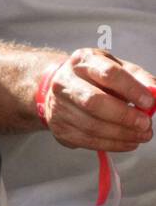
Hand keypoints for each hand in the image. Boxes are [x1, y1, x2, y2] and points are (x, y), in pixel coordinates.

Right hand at [38, 49, 155, 151]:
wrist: (62, 88)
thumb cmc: (96, 77)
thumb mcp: (119, 68)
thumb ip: (140, 79)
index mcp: (83, 61)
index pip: (108, 74)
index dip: (131, 89)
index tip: (149, 102)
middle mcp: (65, 82)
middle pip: (93, 102)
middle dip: (124, 116)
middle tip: (145, 124)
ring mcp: (58, 106)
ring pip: (91, 126)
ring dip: (122, 134)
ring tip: (142, 135)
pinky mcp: (58, 127)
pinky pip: (87, 141)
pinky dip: (113, 144)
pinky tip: (128, 142)